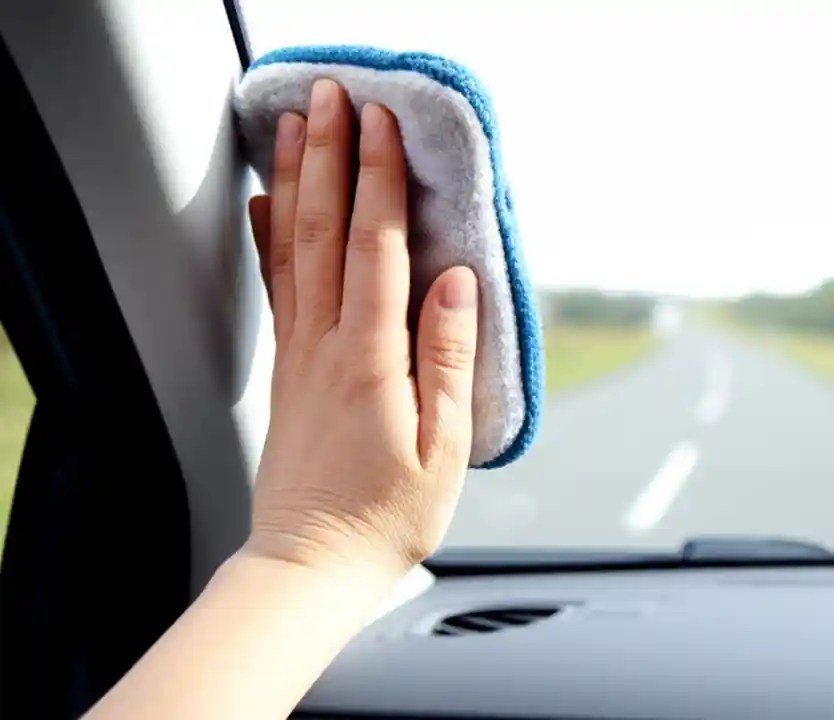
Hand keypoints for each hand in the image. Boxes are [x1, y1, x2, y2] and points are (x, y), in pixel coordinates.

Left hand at [245, 79, 475, 580]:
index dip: (378, 180)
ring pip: (290, 248)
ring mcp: (298, 355)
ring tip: (294, 128)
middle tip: (332, 99)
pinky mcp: (287, 370)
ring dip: (294, 181)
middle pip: (323, 231)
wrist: (309, 567)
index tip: (381, 126)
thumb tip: (457, 283)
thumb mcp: (444, 449)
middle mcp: (324, 345)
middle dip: (329, 157)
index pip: (374, 248)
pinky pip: (275, 287)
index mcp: (369, 360)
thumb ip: (449, 359)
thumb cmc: (384, 517)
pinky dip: (267, 237)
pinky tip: (264, 206)